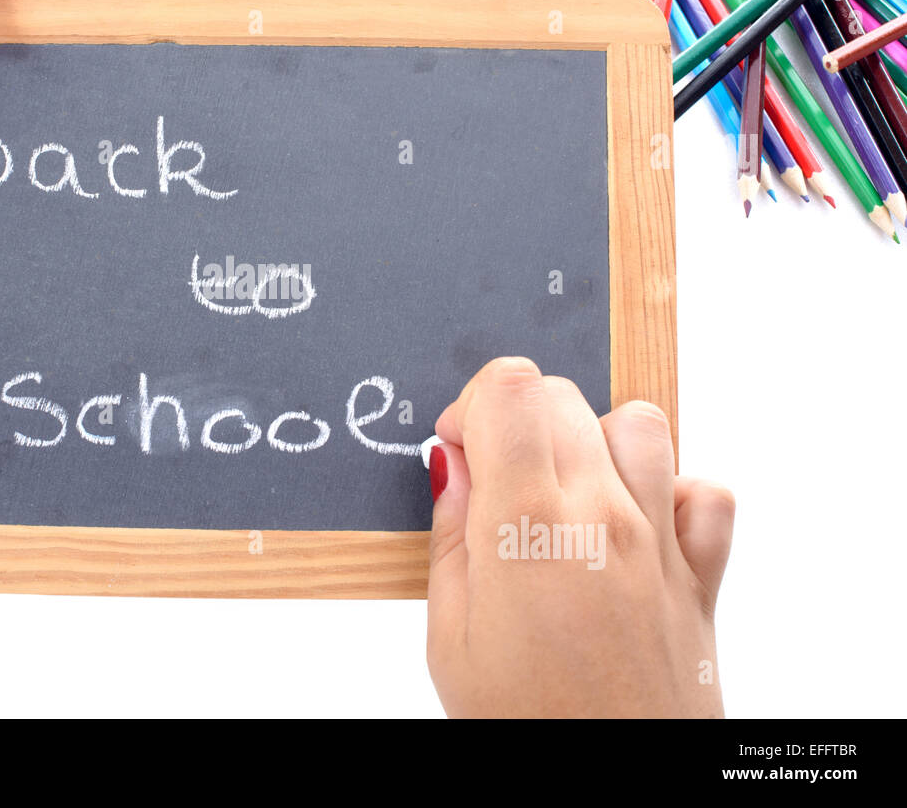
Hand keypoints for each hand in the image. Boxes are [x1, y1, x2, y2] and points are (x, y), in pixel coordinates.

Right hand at [426, 357, 734, 717]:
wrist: (614, 792)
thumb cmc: (526, 725)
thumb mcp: (450, 638)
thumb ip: (450, 535)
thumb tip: (452, 464)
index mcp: (526, 525)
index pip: (510, 388)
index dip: (472, 404)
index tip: (460, 446)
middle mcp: (601, 516)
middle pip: (562, 395)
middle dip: (517, 419)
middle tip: (496, 482)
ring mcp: (658, 541)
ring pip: (638, 423)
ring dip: (593, 441)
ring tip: (563, 495)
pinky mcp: (702, 575)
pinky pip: (705, 493)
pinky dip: (672, 490)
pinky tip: (631, 524)